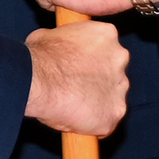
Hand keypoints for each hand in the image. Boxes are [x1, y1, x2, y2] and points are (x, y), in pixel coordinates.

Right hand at [24, 19, 128, 136]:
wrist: (38, 82)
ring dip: (98, 102)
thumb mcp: (49, 36)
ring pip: (113, 98)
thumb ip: (66, 43)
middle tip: (77, 88)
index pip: (106, 48)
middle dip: (99, 82)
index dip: (92, 60)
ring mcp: (120, 87)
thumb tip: (58, 49)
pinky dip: (94, 123)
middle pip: (114, 73)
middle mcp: (120, 58)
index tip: (80, 68)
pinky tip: (76, 119)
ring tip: (73, 105)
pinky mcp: (115, 112)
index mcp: (106, 35)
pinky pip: (107, 121)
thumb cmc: (40, 58)